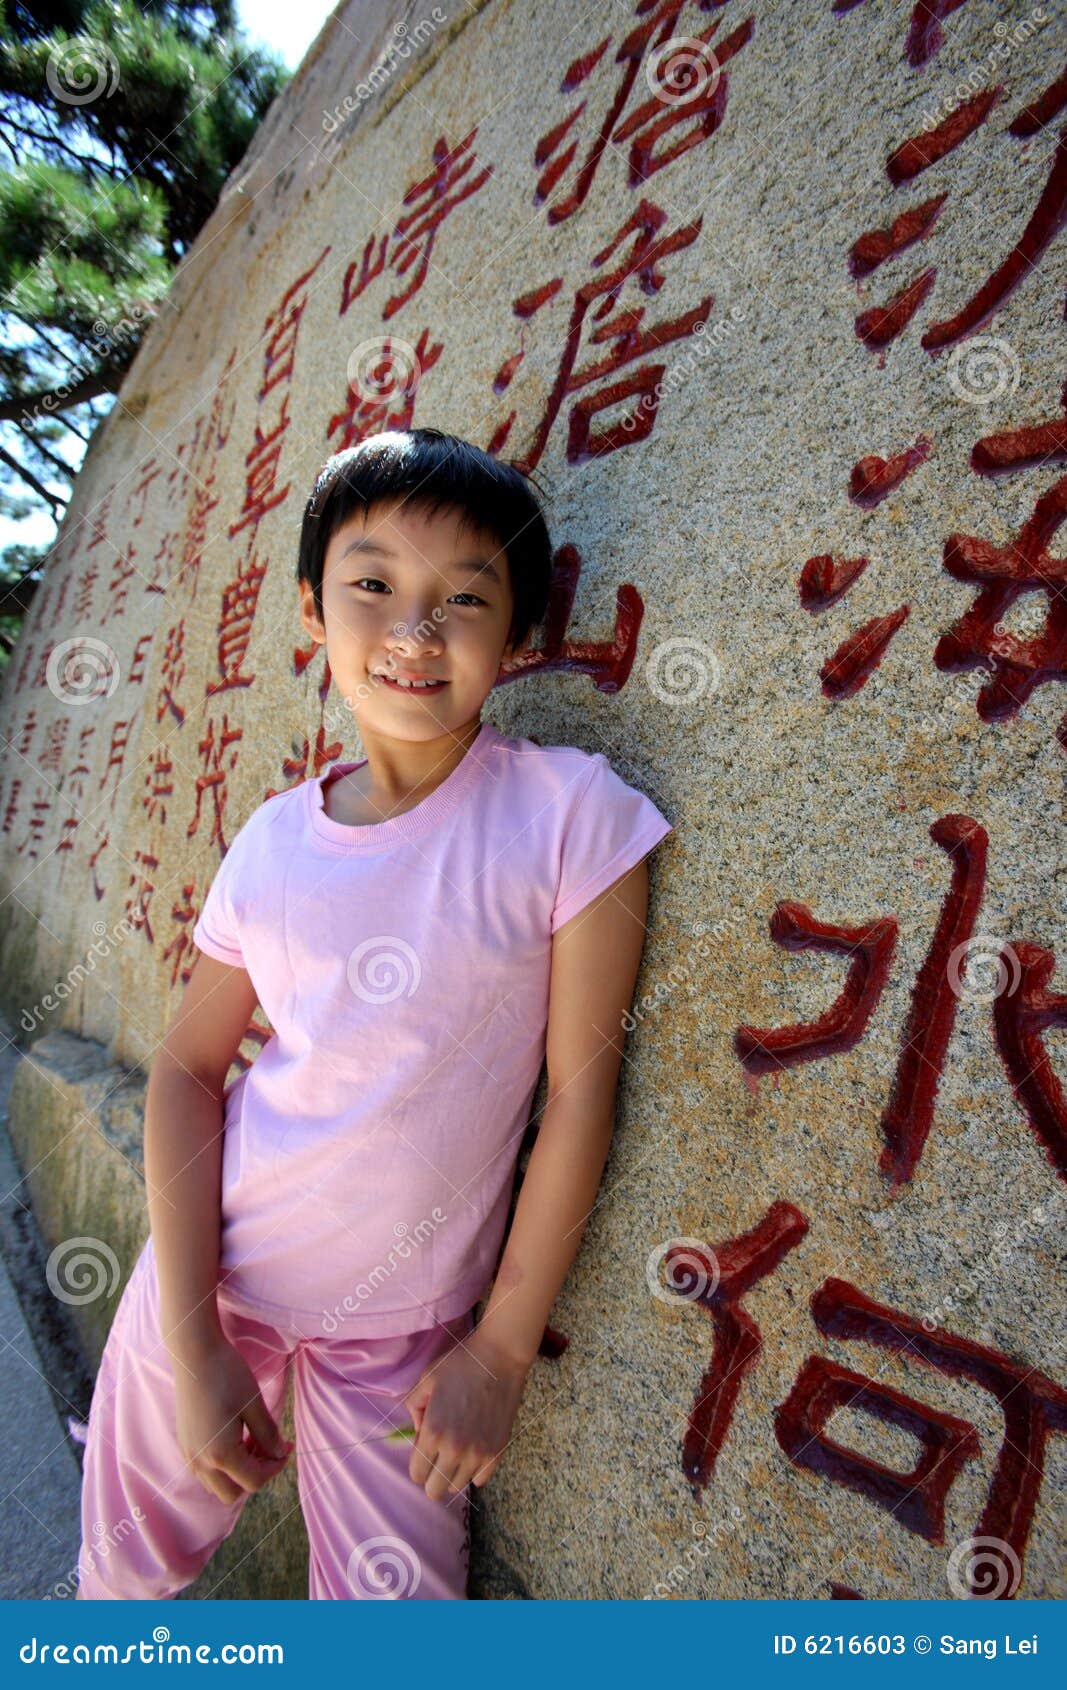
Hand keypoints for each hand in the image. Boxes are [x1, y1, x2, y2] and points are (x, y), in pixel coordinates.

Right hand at [173, 1335, 292, 1504]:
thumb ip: (269, 1435)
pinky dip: (222, 1463)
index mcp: (220, 1455)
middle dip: (254, 1475)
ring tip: (252, 1439)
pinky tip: (234, 1435)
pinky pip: (205, 1470)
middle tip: (267, 1446)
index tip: (287, 1446)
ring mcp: (188, 1454)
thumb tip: (280, 1453)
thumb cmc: (227, 1375)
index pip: (253, 1481)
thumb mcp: (255, 1404)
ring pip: (216, 1484)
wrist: (194, 1354)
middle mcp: (200, 1462)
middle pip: (232, 1493)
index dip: (275, 1467)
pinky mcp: (184, 1444)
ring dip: (237, 1471)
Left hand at [403, 1323, 529, 1502]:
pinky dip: (474, 1471)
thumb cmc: (461, 1363)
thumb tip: (418, 1432)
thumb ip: (414, 1407)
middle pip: (434, 1490)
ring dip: (452, 1474)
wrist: (500, 1356)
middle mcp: (454, 1449)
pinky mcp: (497, 1452)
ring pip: (457, 1487)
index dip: (416, 1465)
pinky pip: (480, 1480)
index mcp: (432, 1432)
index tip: (423, 1452)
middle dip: (431, 1477)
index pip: (416, 1474)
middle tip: (437, 1458)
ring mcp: (477, 1454)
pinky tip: (473, 1452)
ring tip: (456, 1452)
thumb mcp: (426, 1379)